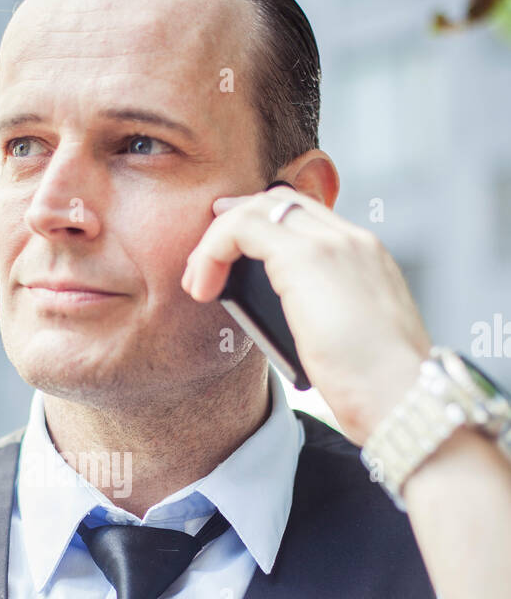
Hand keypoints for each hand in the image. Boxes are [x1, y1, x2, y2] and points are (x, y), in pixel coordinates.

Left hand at [180, 184, 433, 445]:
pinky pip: (241, 229)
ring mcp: (331, 244)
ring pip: (257, 209)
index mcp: (368, 259)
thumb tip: (277, 323)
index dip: (264, 223)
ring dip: (218, 240)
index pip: (309, 216)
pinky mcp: (306, 257)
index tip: (231, 248)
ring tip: (198, 281)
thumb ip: (317, 318)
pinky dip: (213, 250)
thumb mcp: (346, 341)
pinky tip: (202, 286)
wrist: (400, 396)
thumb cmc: (377, 388)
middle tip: (204, 259)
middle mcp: (352, 241)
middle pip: (281, 202)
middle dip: (235, 222)